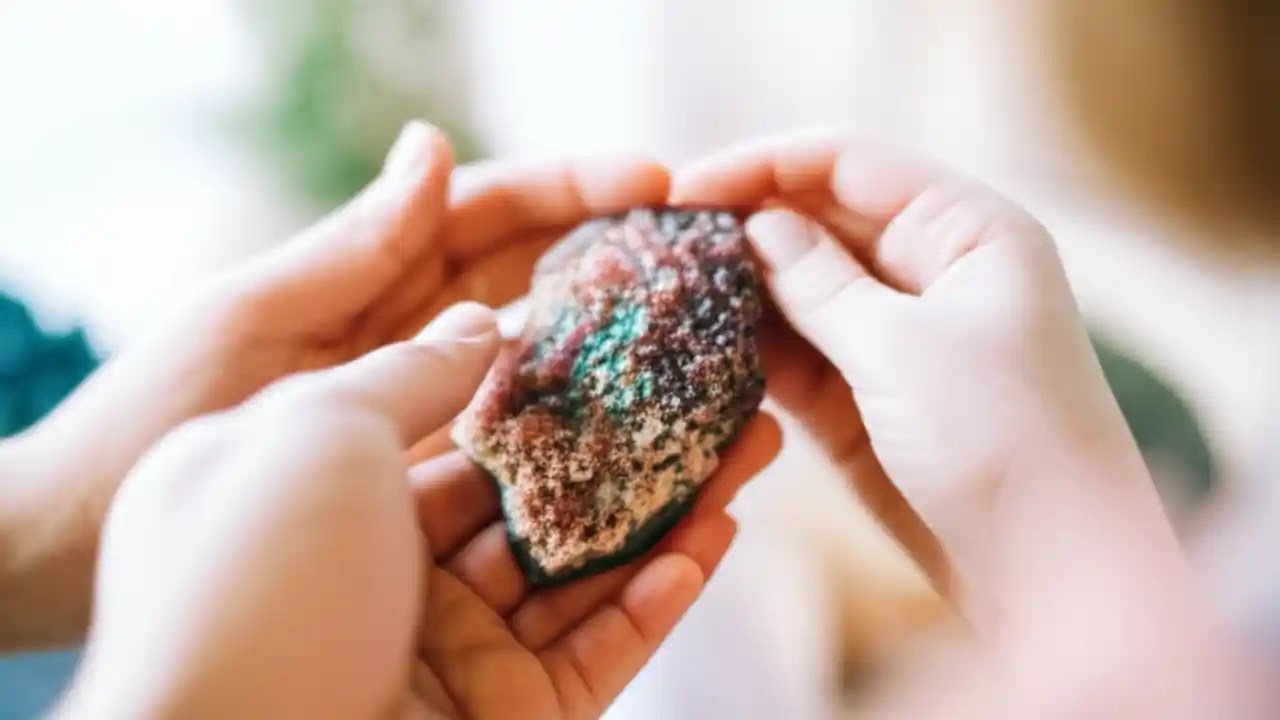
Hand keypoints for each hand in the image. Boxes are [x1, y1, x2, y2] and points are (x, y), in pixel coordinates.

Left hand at [0, 122, 671, 647]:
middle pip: (547, 324)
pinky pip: (547, 548)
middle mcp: (415, 380)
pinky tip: (696, 534)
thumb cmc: (155, 432)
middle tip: (725, 289)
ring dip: (653, 434)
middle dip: (635, 305)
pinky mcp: (444, 565)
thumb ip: (364, 254)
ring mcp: (434, 474)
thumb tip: (436, 146)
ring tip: (746, 421)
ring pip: (564, 439)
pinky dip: (625, 546)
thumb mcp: (261, 326)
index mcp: (373, 301)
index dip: (574, 194)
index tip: (658, 178)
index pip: (493, 226)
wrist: (74, 564)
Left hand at [56, 303, 779, 718]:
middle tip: (719, 357)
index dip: (552, 286)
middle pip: (541, 461)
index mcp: (333, 458)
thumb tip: (484, 315)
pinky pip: (594, 652)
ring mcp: (446, 631)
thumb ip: (408, 365)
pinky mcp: (494, 712)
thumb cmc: (242, 584)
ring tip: (758, 441)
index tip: (641, 230)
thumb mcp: (307, 430)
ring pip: (584, 555)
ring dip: (673, 501)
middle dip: (634, 409)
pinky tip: (714, 541)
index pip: (461, 348)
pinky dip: (655, 600)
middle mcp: (392, 542)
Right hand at [671, 130, 1184, 635]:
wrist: (1049, 575)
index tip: (683, 186)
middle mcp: (934, 270)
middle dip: (746, 222)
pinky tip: (698, 343)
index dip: (763, 164)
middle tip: (660, 238)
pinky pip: (800, 353)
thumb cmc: (1004, 443)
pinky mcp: (869, 398)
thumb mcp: (905, 349)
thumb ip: (821, 283)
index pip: (850, 164)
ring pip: (805, 288)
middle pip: (821, 219)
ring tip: (663, 288)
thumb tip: (756, 225)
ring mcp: (898, 337)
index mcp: (968, 230)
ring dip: (743, 287)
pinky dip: (755, 347)